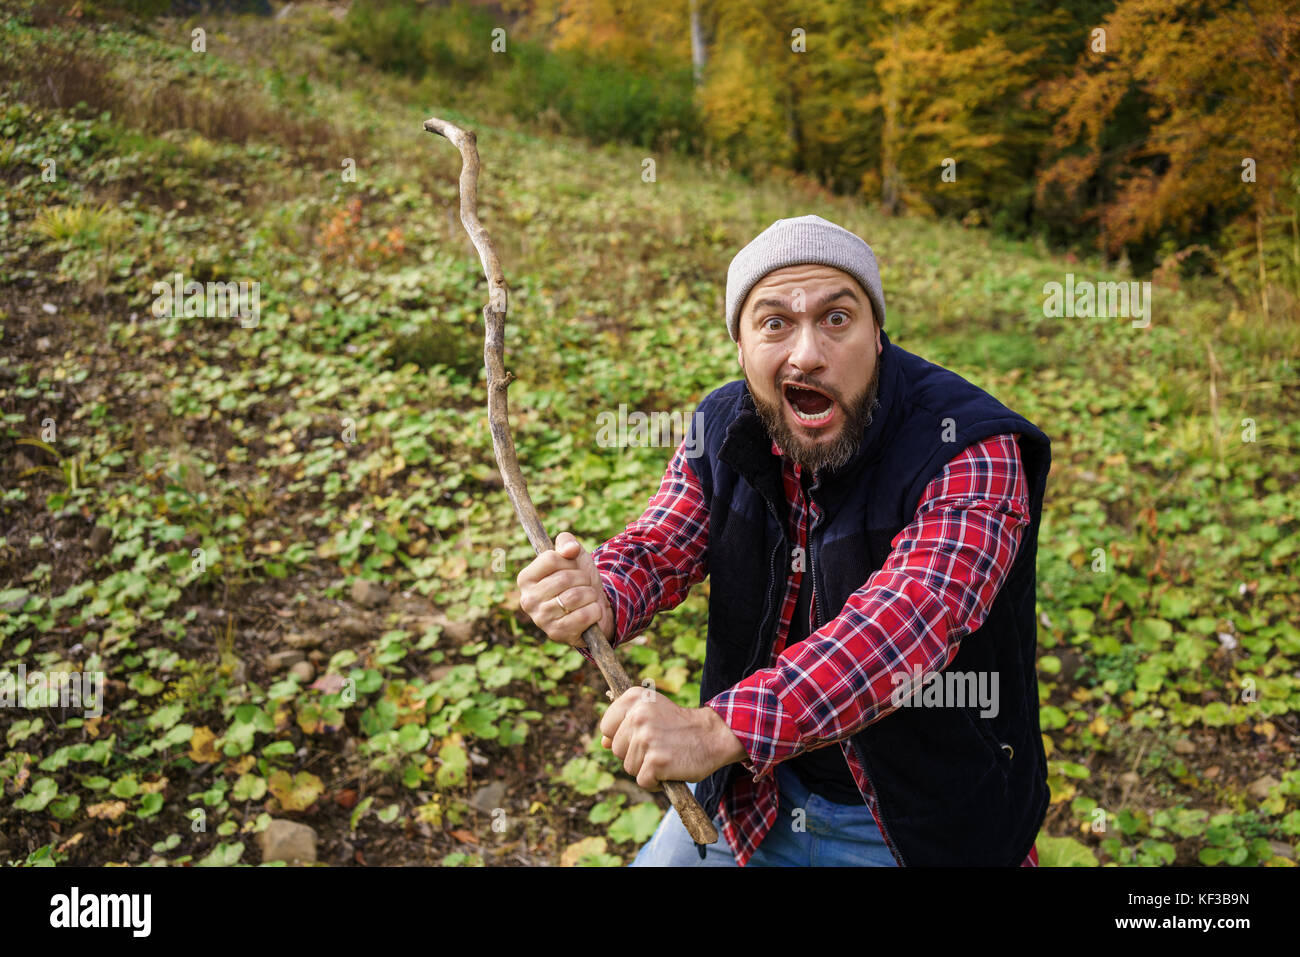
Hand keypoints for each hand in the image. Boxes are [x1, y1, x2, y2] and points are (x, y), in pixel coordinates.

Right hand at [516, 531, 614, 649]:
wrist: (594, 608)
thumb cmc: (579, 580)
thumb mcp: (574, 556)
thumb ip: (567, 542)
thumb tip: (570, 549)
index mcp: (526, 579)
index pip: (550, 558)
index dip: (569, 560)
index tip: (572, 567)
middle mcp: (527, 600)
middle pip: (564, 578)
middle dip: (583, 579)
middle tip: (584, 585)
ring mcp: (540, 619)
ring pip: (575, 597)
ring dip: (590, 595)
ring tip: (588, 598)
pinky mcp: (556, 634)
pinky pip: (583, 615)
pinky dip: (595, 611)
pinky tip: (590, 613)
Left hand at [598, 686, 747, 790]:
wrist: (713, 735)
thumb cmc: (679, 726)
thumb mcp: (651, 712)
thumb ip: (624, 723)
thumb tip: (603, 744)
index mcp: (634, 698)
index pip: (606, 727)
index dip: (621, 736)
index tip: (641, 735)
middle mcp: (638, 715)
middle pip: (616, 749)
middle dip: (634, 754)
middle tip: (659, 746)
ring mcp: (646, 739)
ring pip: (629, 767)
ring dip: (646, 768)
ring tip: (666, 755)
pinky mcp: (656, 762)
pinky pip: (643, 781)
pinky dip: (655, 782)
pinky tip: (669, 770)